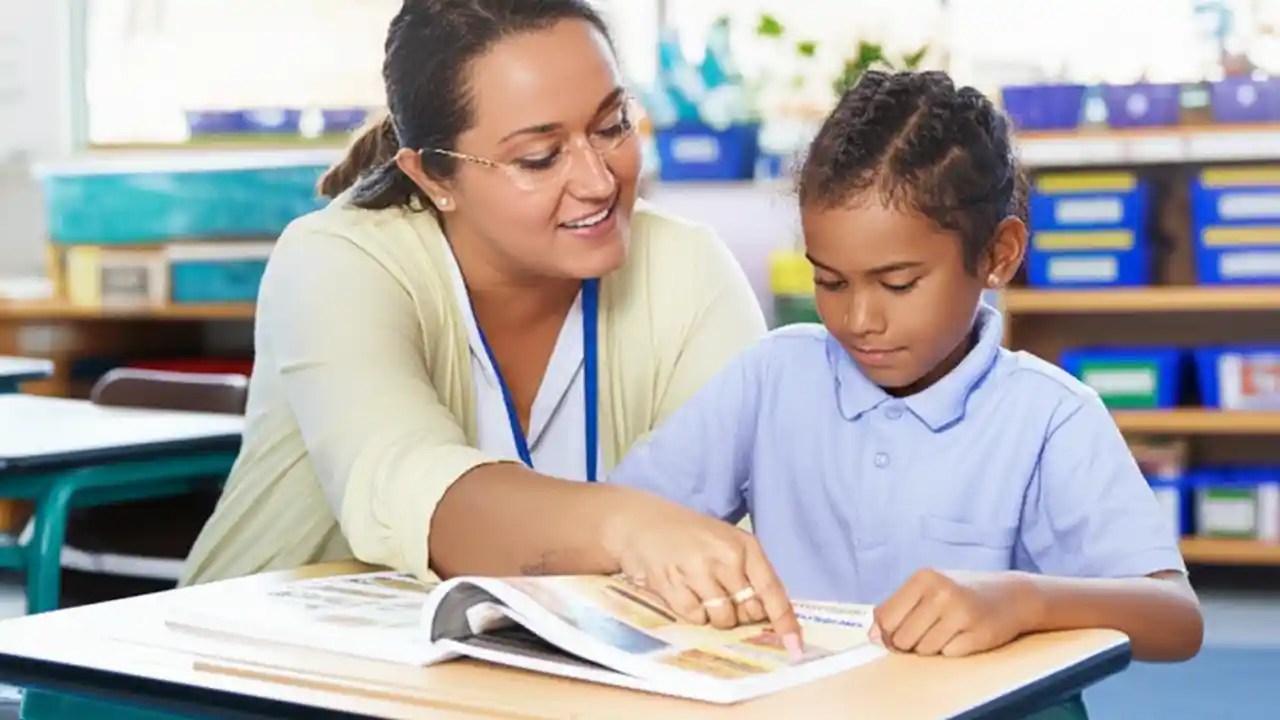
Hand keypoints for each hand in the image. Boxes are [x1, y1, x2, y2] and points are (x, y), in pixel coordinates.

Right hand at [602, 490, 802, 656]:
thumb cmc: (691, 535)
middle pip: (749, 611)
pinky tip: (685, 592)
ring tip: (703, 594)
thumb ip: (749, 574)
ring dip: (716, 616)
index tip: (795, 646)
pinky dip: (693, 613)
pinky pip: (695, 618)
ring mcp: (697, 570)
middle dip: (742, 614)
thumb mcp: (728, 543)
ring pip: (722, 619)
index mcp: (745, 546)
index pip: (772, 590)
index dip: (785, 621)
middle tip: (726, 598)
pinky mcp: (672, 583)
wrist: (642, 522)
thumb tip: (769, 615)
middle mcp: (724, 557)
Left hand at [871, 570, 1040, 656]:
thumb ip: (898, 608)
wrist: (1013, 595)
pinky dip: (952, 651)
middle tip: (930, 630)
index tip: (897, 634)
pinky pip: (947, 655)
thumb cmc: (962, 593)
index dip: (887, 633)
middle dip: (911, 643)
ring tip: (949, 630)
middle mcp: (941, 593)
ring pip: (923, 650)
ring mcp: (960, 613)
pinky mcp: (977, 634)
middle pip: (902, 639)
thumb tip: (873, 637)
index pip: (884, 618)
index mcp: (923, 578)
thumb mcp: (928, 589)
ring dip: (932, 647)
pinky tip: (964, 635)